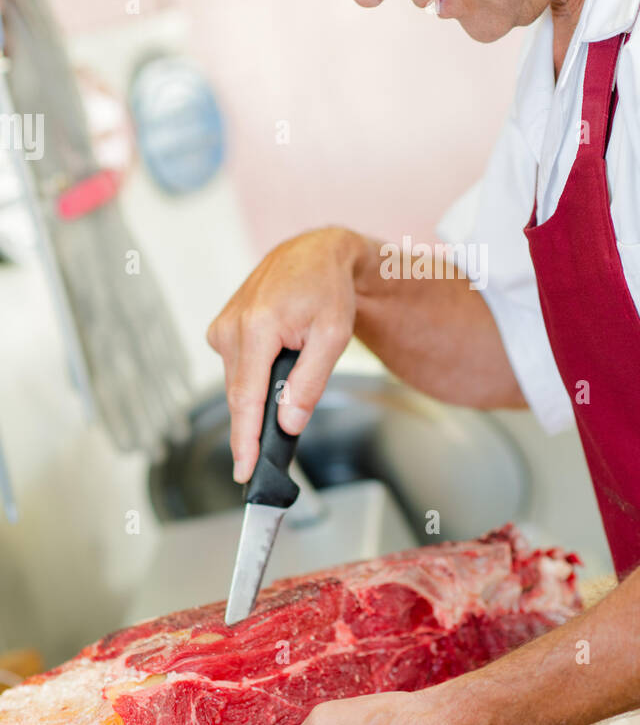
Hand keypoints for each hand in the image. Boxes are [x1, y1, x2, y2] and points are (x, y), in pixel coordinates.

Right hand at [207, 228, 365, 482]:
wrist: (313, 254)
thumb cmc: (327, 290)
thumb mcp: (333, 337)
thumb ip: (309, 383)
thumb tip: (288, 423)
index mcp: (259, 327)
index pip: (247, 397)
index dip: (245, 439)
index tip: (243, 470)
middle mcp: (232, 327)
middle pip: (240, 396)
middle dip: (253, 427)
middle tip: (268, 456)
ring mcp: (222, 327)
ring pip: (237, 385)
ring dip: (258, 398)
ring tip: (286, 388)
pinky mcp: (221, 329)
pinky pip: (236, 369)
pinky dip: (253, 379)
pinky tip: (274, 367)